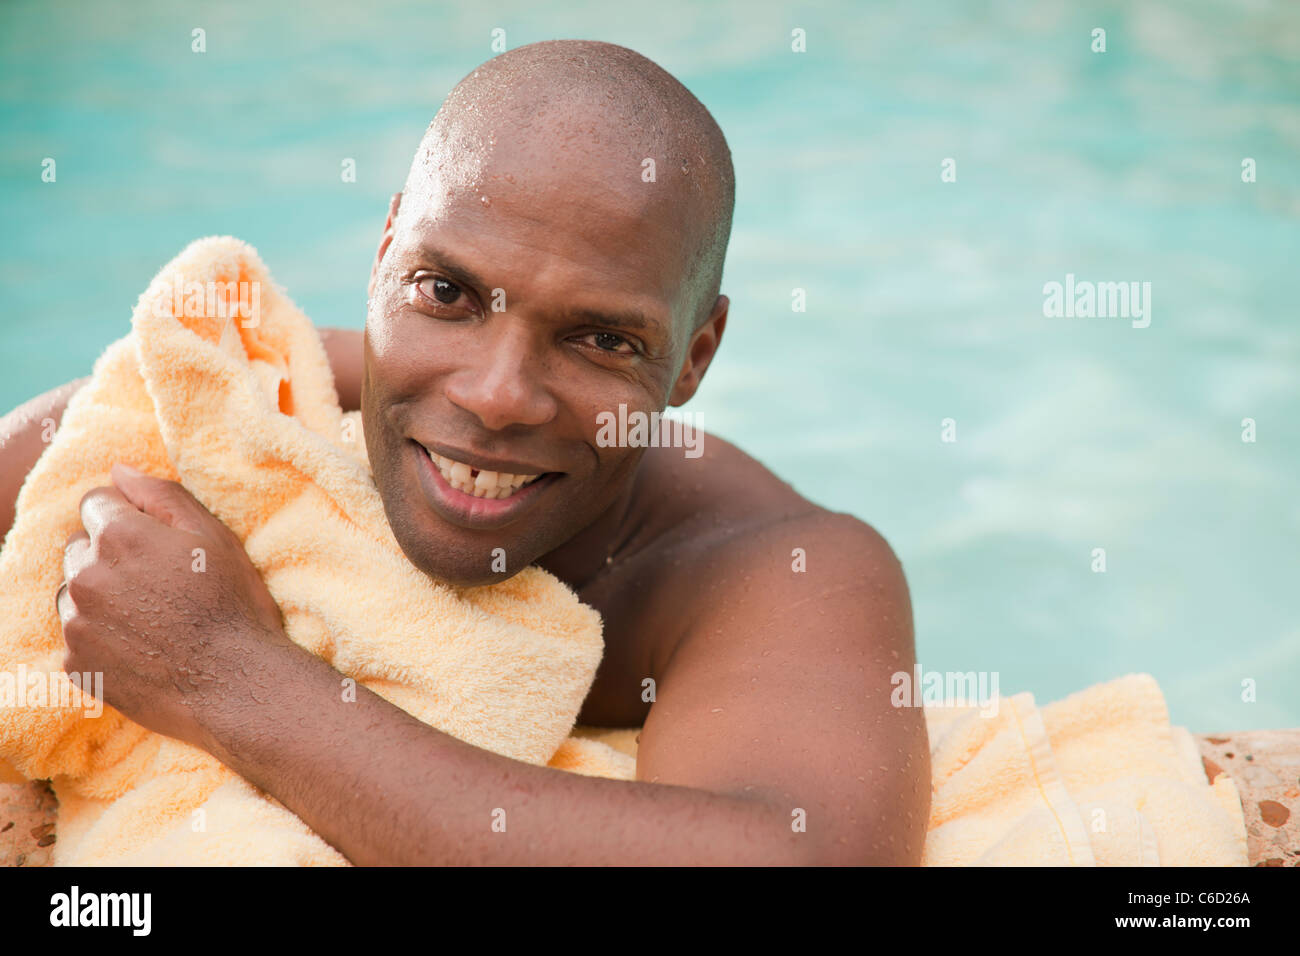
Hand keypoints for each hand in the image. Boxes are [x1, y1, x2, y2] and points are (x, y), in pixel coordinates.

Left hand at [59, 464, 291, 749]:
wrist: (235, 686)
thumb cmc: (233, 606)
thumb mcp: (214, 536)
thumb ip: (161, 495)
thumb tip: (118, 471)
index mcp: (119, 535)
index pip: (97, 502)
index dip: (130, 517)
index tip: (158, 542)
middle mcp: (84, 575)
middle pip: (80, 547)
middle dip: (109, 555)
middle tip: (157, 581)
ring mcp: (76, 623)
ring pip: (73, 592)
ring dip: (99, 595)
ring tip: (148, 616)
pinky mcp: (76, 664)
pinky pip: (77, 636)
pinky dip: (101, 637)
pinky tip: (141, 646)